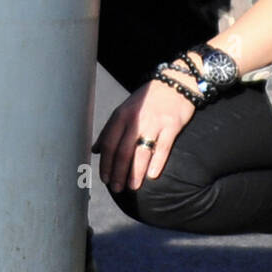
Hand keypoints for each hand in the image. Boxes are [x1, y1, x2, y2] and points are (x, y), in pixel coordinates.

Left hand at [91, 77, 196, 193]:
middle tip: (116, 188)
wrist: (176, 83)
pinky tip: (152, 176)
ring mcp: (154, 123)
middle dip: (118, 173)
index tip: (104, 179)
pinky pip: (163, 147)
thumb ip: (110, 129)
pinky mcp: (172, 125)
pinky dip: (157, 163)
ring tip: (132, 187)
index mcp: (121, 115)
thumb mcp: (125, 109)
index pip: (109, 143)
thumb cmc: (148, 99)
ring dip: (135, 173)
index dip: (105, 163)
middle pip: (123, 151)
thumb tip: (95, 149)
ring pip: (141, 152)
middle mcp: (136, 119)